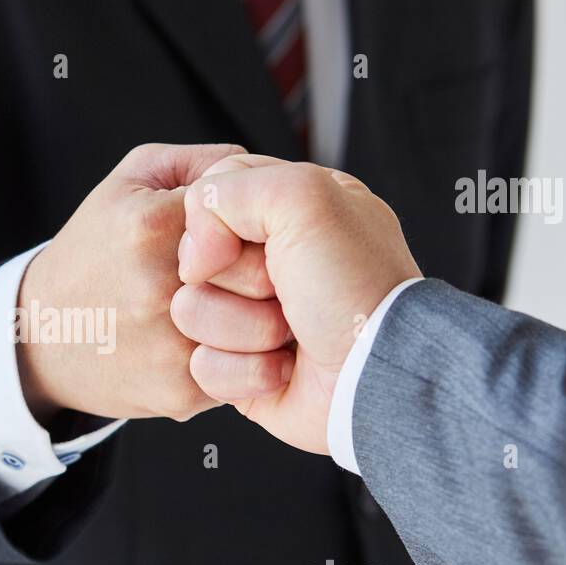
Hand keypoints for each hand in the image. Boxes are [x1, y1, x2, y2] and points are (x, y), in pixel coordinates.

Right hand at [18, 143, 290, 422]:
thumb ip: (201, 163)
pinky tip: (218, 346)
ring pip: (265, 329)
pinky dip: (242, 361)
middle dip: (270, 274)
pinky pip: (245, 372)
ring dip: (263, 322)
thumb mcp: (131, 181)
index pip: (251, 210)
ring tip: (242, 313)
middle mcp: (163, 286)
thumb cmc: (92, 252)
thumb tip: (260, 172)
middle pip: (268, 274)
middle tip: (256, 277)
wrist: (38, 335)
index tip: (250, 233)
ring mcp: (171, 342)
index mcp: (153, 225)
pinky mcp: (179, 389)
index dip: (259, 222)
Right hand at [172, 155, 421, 452]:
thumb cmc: (356, 289)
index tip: (258, 242)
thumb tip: (193, 251)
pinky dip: (241, 370)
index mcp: (287, 209)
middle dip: (237, 281)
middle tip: (286, 290)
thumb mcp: (304, 198)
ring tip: (291, 333)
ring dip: (241, 329)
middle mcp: (267, 260)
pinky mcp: (238, 366)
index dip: (216, 222)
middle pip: (193, 259)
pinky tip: (282, 369)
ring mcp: (248, 315)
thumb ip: (229, 187)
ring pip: (189, 312)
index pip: (209, 197)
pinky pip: (200, 364)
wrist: (375, 377)